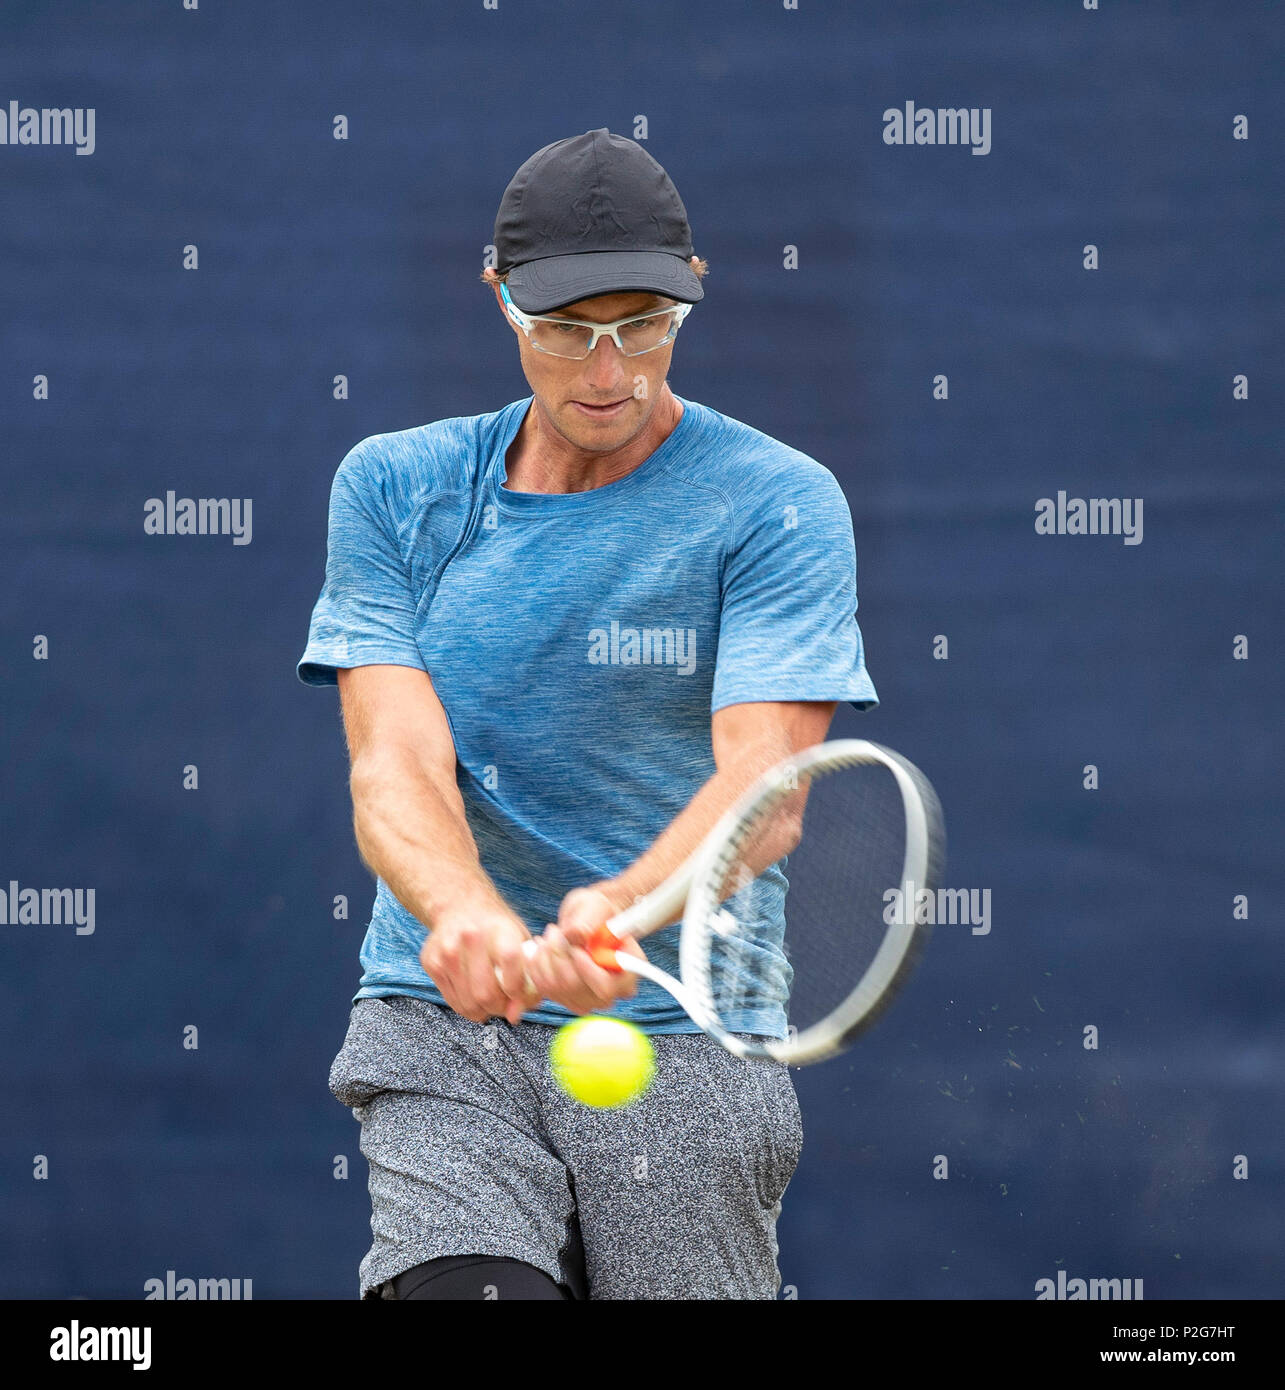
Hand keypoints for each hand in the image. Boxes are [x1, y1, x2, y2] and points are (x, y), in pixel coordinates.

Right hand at [419, 902, 540, 1025]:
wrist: (461, 906)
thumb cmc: (498, 929)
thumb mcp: (521, 944)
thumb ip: (528, 981)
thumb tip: (515, 1016)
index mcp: (500, 930)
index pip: (511, 971)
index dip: (517, 992)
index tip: (518, 992)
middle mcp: (470, 937)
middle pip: (486, 995)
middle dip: (500, 1008)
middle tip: (504, 1003)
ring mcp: (447, 951)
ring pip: (468, 1004)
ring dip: (484, 1011)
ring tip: (491, 1000)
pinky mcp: (431, 962)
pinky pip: (453, 1002)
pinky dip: (467, 1007)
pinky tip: (474, 994)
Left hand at [524, 884, 644, 1015]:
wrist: (588, 919)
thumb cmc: (597, 911)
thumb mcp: (596, 906)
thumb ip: (589, 919)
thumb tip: (575, 935)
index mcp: (628, 970)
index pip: (606, 987)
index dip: (586, 970)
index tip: (575, 949)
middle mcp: (611, 992)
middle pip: (577, 989)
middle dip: (559, 958)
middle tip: (554, 930)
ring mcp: (589, 999)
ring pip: (558, 990)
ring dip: (545, 959)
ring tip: (549, 935)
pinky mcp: (568, 998)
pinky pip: (545, 989)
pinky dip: (537, 966)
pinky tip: (540, 948)